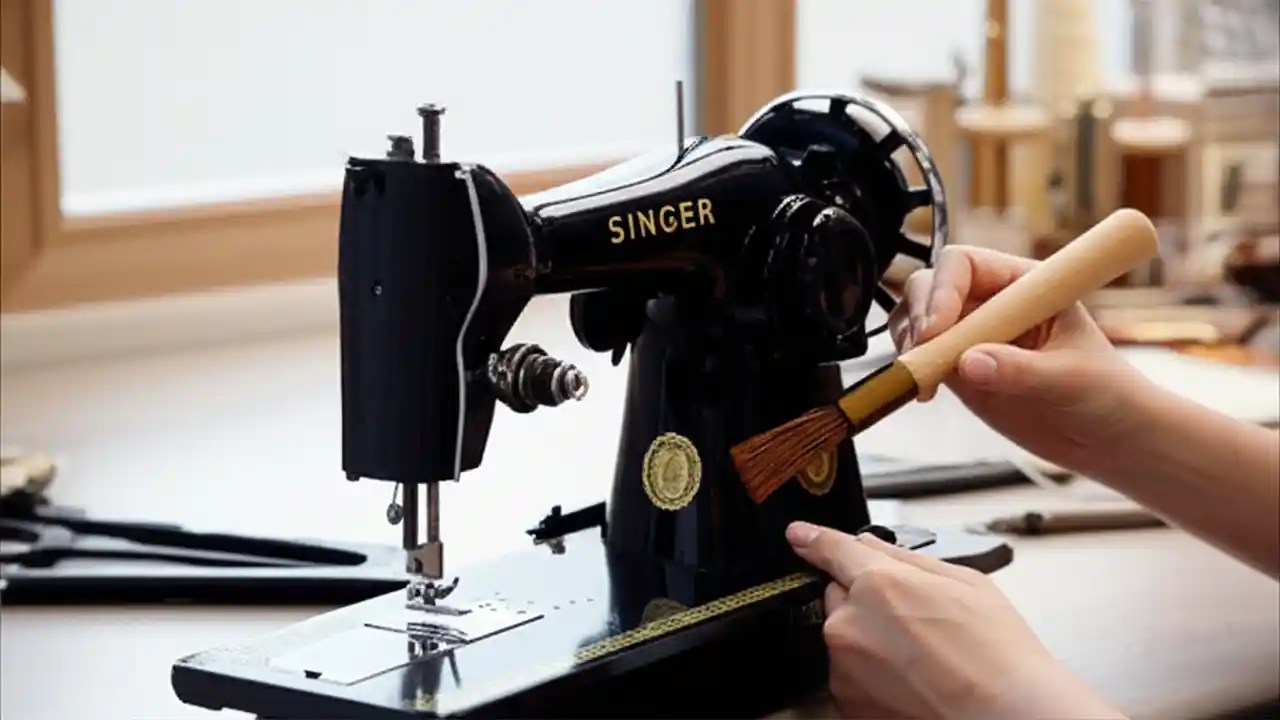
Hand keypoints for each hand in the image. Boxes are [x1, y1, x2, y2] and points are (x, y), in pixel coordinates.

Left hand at [786, 521, 1123, 719]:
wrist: (1007, 717)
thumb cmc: (996, 656)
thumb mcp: (964, 582)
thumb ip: (905, 559)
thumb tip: (870, 545)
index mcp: (879, 584)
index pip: (830, 550)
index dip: (813, 539)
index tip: (798, 536)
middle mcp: (850, 624)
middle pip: (840, 597)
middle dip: (866, 602)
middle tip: (913, 622)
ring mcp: (845, 667)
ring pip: (845, 637)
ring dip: (868, 640)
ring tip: (920, 658)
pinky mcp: (846, 701)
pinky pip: (849, 673)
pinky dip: (871, 674)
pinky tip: (911, 680)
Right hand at [887, 245, 1153, 474]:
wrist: (1106, 438)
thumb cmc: (1106, 394)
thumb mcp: (1070, 379)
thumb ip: (1020, 370)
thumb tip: (968, 362)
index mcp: (1024, 283)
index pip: (966, 265)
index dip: (944, 290)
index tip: (937, 329)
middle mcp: (992, 302)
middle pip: (930, 286)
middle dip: (918, 316)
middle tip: (922, 354)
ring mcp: (972, 334)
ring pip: (916, 321)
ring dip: (908, 344)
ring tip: (923, 377)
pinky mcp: (958, 368)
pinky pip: (920, 358)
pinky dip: (912, 371)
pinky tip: (923, 391)